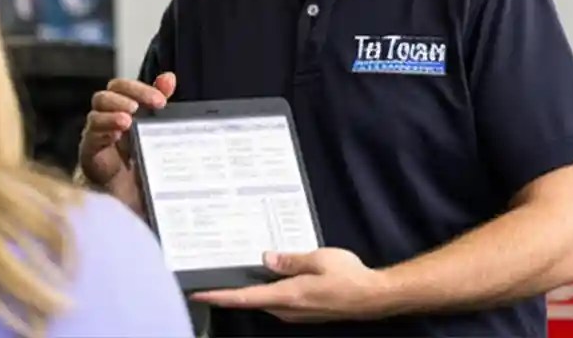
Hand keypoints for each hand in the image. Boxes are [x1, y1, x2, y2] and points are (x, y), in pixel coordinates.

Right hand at [77, 72, 175, 214]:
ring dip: (113, 113)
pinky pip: (91, 137)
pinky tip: (117, 135)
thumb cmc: (138, 157)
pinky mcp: (90, 152)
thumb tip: (169, 77)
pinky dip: (104, 131)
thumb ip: (157, 103)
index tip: (161, 100)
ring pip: (96, 113)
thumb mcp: (154, 129)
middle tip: (145, 107)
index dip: (139, 88)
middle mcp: (106, 117)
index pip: (122, 87)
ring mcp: (96, 134)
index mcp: (121, 108)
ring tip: (129, 120)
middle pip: (106, 95)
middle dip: (127, 96)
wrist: (127, 194)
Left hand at [190, 248, 392, 322]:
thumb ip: (290, 260)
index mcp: (288, 296)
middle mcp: (288, 309)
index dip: (220, 297)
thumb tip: (266, 258)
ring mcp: (296, 314)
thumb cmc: (349, 277)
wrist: (373, 297)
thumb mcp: (318, 259)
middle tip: (211, 279)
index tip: (199, 295)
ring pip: (264, 302)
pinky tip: (267, 278)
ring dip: (249, 292)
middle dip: (230, 292)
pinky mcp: (304, 312)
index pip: (245, 298)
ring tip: (235, 275)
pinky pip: (277, 301)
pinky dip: (266, 292)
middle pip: (250, 302)